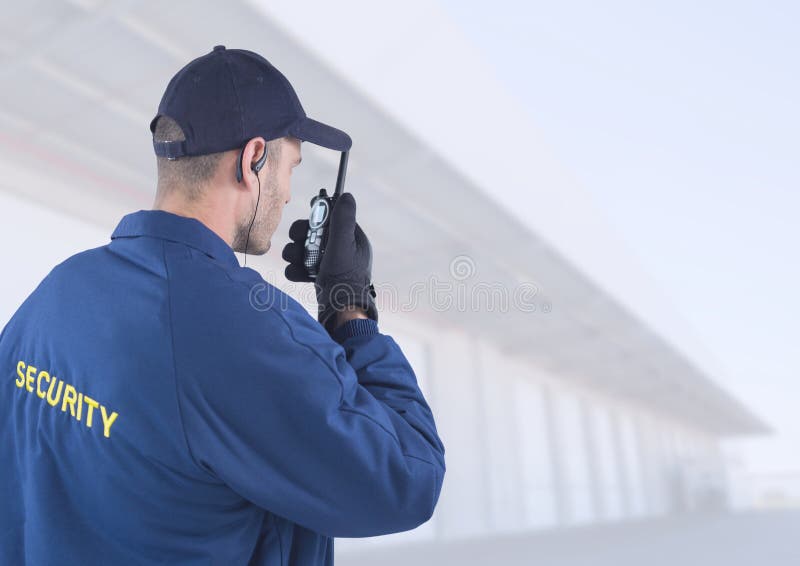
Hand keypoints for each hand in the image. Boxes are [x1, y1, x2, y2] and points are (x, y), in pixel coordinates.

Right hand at [282, 193, 377, 332]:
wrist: (340, 313)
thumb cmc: (345, 278)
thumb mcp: (343, 245)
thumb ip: (343, 220)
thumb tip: (347, 195)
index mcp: (352, 239)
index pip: (331, 218)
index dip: (316, 218)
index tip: (307, 223)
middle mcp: (342, 250)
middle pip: (313, 233)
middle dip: (301, 238)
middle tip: (298, 243)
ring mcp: (330, 265)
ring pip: (304, 250)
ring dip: (295, 254)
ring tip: (297, 262)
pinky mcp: (320, 278)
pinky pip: (301, 267)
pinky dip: (297, 270)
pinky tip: (299, 275)